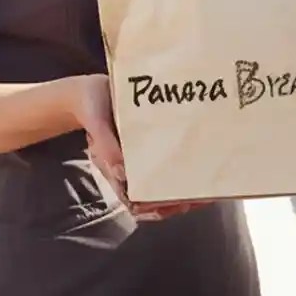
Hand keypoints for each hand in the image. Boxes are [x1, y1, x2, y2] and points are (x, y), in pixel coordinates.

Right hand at [72, 75, 209, 220]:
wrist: (90, 86)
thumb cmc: (90, 104)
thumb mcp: (95, 121)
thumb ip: (106, 145)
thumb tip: (123, 173)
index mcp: (113, 167)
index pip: (133, 199)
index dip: (152, 209)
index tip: (173, 208)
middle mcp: (128, 165)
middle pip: (151, 195)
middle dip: (174, 202)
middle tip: (199, 199)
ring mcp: (139, 154)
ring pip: (161, 179)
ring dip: (182, 186)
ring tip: (205, 187)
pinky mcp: (149, 139)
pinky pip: (166, 155)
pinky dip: (182, 161)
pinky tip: (200, 157)